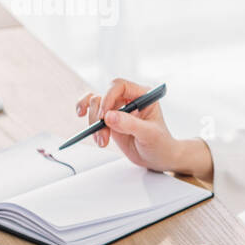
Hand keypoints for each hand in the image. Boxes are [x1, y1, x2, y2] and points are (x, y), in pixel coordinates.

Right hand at [76, 77, 200, 173]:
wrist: (158, 158)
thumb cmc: (160, 144)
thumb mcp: (149, 135)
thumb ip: (130, 124)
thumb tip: (109, 116)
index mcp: (143, 95)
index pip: (120, 86)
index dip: (108, 97)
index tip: (104, 115)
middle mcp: (129, 99)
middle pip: (104, 96)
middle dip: (99, 115)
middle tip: (101, 133)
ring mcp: (118, 109)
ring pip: (96, 105)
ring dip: (93, 123)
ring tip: (102, 141)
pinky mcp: (110, 119)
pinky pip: (92, 111)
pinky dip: (87, 117)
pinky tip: (84, 123)